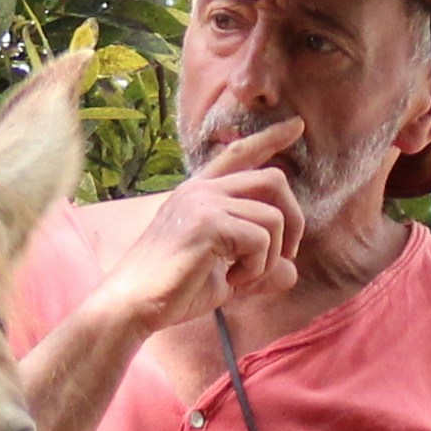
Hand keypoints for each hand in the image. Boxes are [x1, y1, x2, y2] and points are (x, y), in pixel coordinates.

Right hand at [107, 116, 304, 333]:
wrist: (133, 304)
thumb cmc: (172, 291)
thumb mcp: (223, 276)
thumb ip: (256, 267)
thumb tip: (292, 272)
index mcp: (200, 193)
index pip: (239, 154)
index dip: (270, 138)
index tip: (296, 125)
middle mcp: (202, 189)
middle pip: (273, 179)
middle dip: (294, 220)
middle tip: (287, 255)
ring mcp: (204, 202)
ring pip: (273, 218)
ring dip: (270, 257)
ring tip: (242, 277)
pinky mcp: (207, 222)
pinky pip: (261, 240)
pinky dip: (256, 268)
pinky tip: (232, 280)